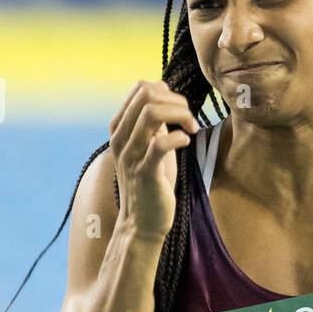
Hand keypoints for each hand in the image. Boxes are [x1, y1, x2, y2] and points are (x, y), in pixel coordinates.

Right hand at [107, 80, 199, 241]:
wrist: (141, 223)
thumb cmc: (151, 183)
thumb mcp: (149, 145)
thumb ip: (152, 120)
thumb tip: (161, 88)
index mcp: (120, 129)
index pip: (140, 89)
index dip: (167, 92)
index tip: (181, 111)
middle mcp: (121, 139)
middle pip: (146, 95)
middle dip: (176, 100)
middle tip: (189, 119)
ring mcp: (131, 155)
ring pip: (152, 113)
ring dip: (180, 114)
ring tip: (191, 128)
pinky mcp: (146, 173)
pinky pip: (160, 144)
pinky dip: (179, 137)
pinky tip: (186, 142)